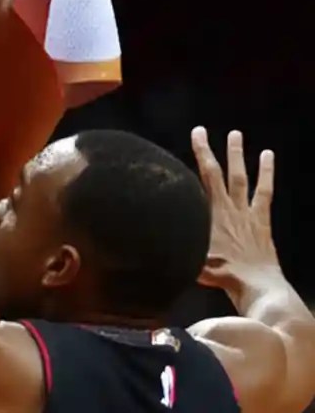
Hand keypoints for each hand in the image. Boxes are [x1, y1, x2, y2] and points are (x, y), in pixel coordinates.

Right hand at [190, 127, 279, 291]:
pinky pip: (264, 192)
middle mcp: (228, 208)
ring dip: (237, 156)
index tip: (195, 134)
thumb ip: (175, 240)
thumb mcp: (191, 257)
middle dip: (210, 151)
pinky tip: (268, 156)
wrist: (256, 285)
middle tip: (203, 131)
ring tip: (235, 134)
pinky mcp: (261, 221)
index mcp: (210, 214)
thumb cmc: (220, 275)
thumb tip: (147, 232)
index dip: (200, 153)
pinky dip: (266, 173)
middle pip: (218, 173)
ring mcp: (246, 213)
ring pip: (241, 178)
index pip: (203, 177)